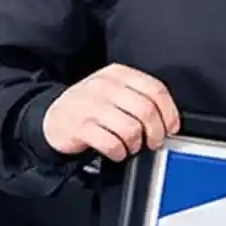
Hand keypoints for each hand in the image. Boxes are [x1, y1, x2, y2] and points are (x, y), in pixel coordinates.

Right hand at [41, 63, 180, 160]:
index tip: (171, 127)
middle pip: (146, 110)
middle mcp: (104, 86)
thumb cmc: (90, 107)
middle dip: (156, 132)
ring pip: (130, 128)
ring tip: (132, 146)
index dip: (169, 112)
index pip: (155, 89)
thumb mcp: (114, 91)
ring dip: (136, 144)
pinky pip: (111, 143)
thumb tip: (168, 119)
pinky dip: (119, 152)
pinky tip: (118, 151)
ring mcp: (90, 105)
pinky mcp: (79, 126)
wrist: (53, 118)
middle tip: (154, 142)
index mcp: (118, 74)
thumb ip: (139, 97)